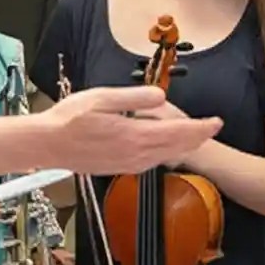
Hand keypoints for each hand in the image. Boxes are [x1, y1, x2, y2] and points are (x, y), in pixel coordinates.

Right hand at [40, 86, 221, 175]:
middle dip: (197, 137)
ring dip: (183, 146)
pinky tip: (166, 148)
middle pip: (176, 147)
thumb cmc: (70, 118)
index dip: (200, 128)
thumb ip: (135, 97)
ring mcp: (128, 164)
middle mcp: (136, 154)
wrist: (48, 145)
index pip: (177, 133)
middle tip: (213, 127)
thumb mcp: (103, 98)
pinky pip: (152, 162)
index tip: (216, 122)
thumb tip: (161, 96)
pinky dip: (167, 154)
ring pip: (166, 156)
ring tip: (196, 136)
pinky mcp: (120, 168)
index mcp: (134, 135)